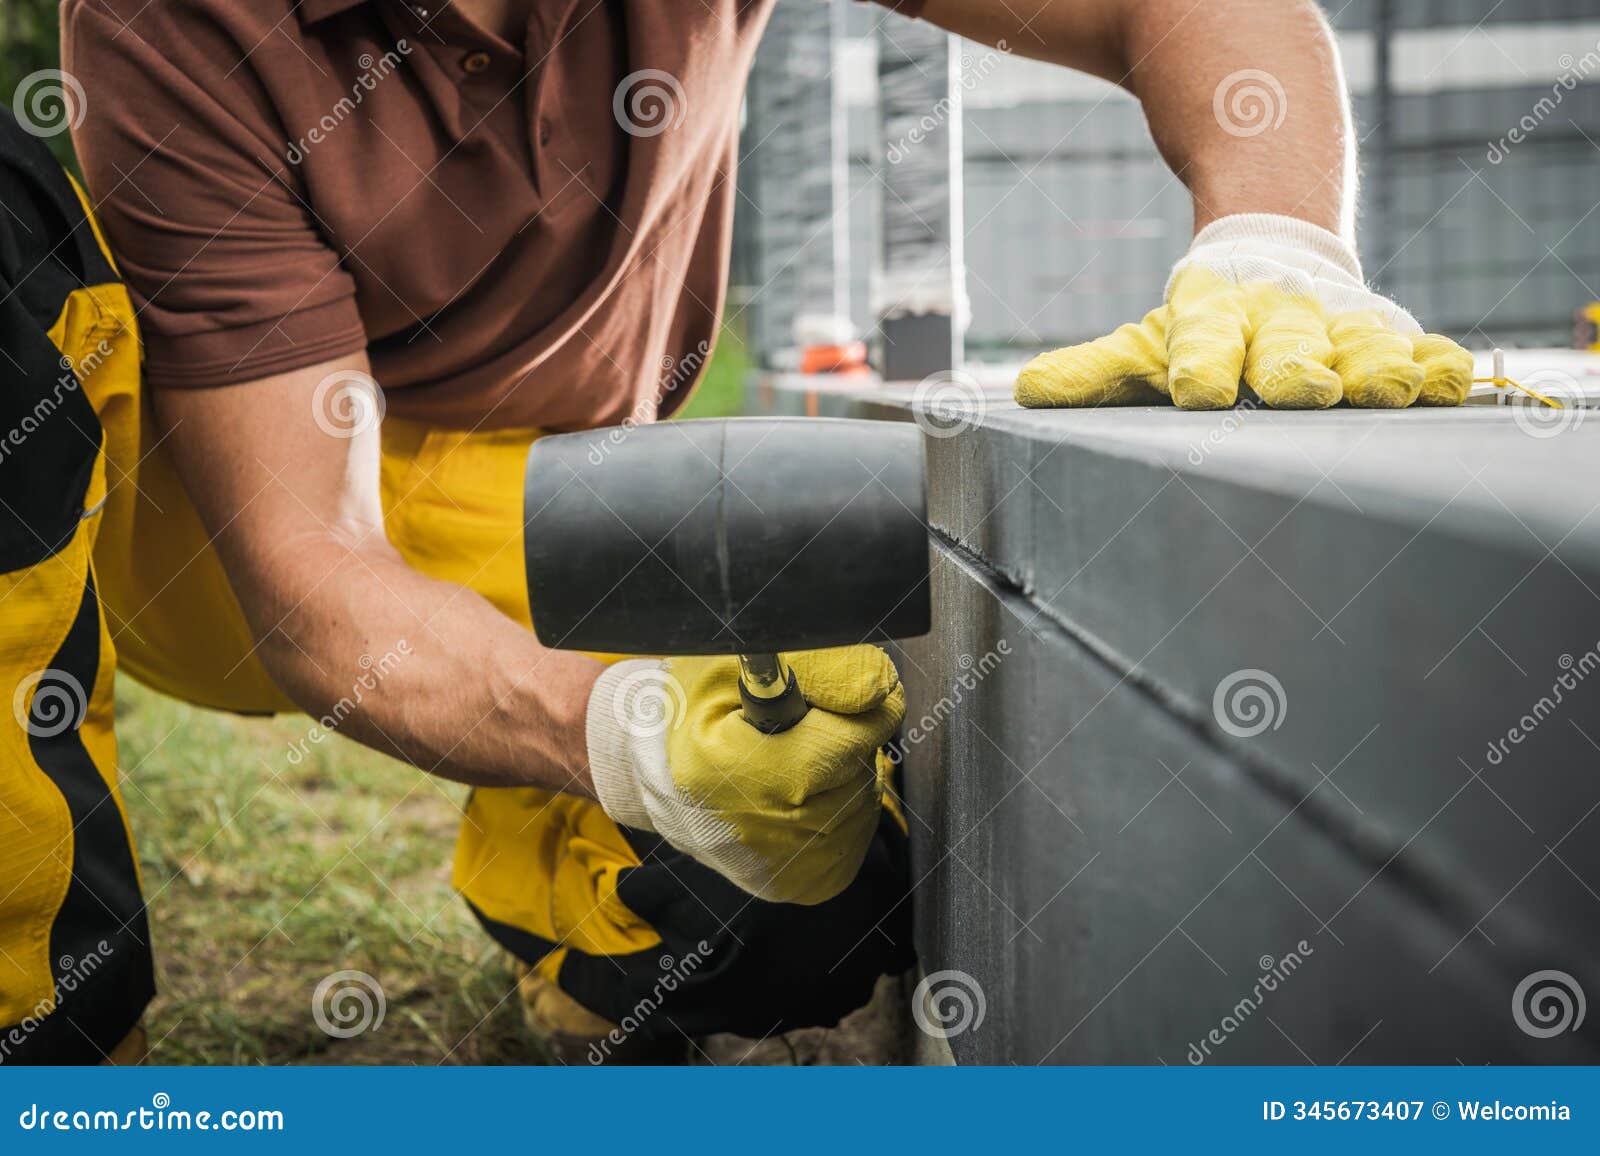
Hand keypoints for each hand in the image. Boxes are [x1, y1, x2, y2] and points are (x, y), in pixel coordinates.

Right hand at [585, 646, 904, 904]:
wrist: (659, 776)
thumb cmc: (691, 712)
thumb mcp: (736, 665)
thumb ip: (818, 668)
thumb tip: (879, 688)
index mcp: (749, 776)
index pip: (853, 737)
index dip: (853, 704)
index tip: (832, 692)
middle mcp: (773, 837)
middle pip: (861, 768)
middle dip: (843, 738)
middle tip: (797, 729)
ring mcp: (791, 870)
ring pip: (863, 799)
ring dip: (843, 770)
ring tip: (791, 759)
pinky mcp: (805, 885)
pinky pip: (857, 831)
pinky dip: (840, 803)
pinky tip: (800, 791)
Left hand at [1015, 214, 1472, 410]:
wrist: (1276, 246)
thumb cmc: (1203, 325)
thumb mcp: (1150, 342)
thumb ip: (1097, 372)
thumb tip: (1027, 394)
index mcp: (1212, 317)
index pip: (1200, 339)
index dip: (1200, 361)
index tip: (1199, 390)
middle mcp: (1278, 319)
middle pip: (1285, 343)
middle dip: (1293, 364)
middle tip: (1305, 387)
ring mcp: (1339, 325)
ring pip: (1357, 343)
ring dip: (1373, 365)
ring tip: (1388, 387)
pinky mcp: (1390, 333)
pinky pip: (1419, 346)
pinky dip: (1437, 363)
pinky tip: (1449, 381)